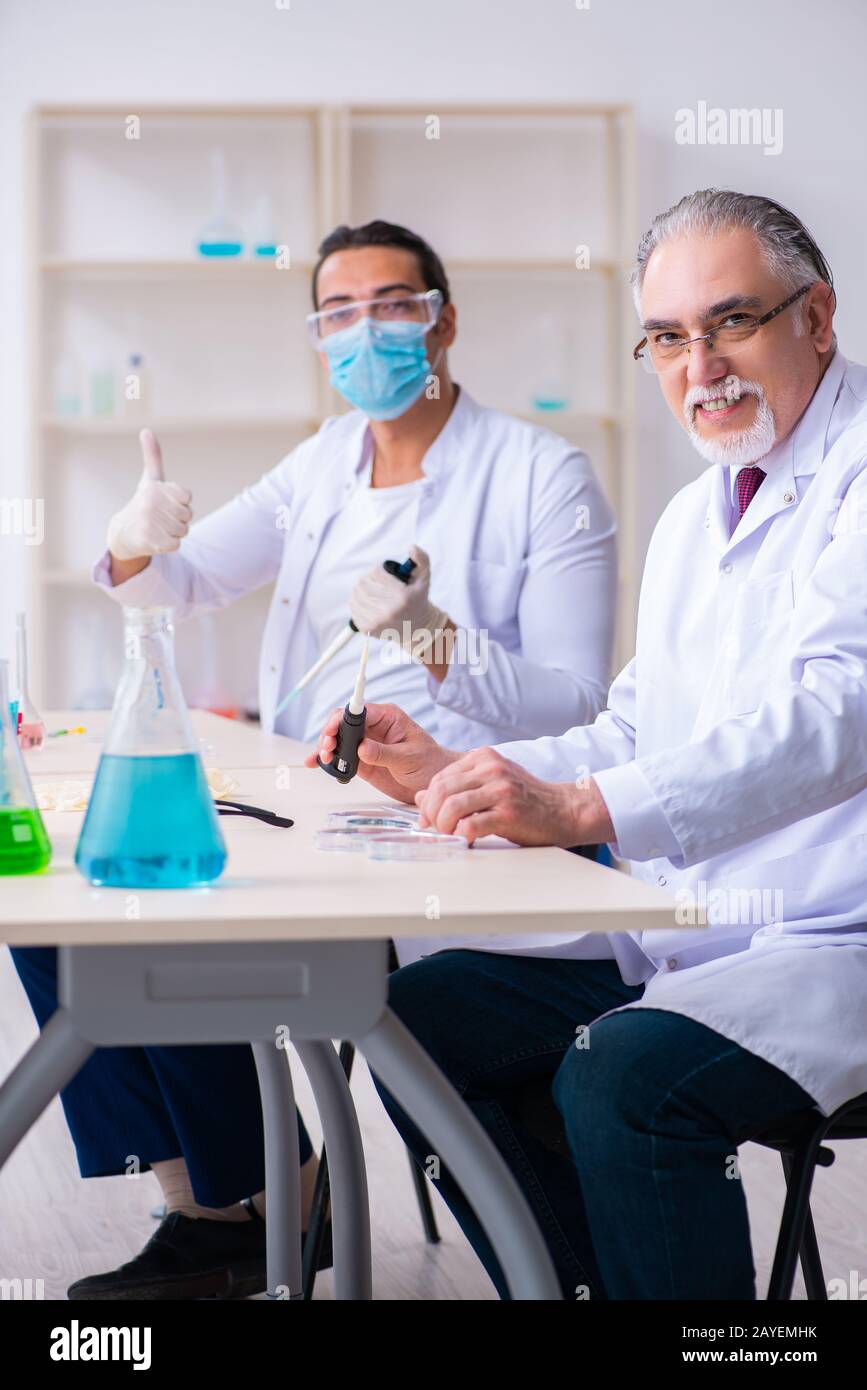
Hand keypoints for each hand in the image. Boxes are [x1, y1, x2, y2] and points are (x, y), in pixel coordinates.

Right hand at [107, 429, 192, 561]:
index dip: (181, 503)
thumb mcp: (149, 478)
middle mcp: (150, 503)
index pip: (187, 497)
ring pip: (183, 530)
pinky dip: (169, 544)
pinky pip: (176, 544)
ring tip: (159, 528)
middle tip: (162, 518)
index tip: (167, 502)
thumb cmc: (143, 502)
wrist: (123, 532)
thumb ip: (153, 456)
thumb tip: (146, 430)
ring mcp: (149, 522)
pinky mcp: (149, 540)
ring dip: (175, 533)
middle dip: (179, 520)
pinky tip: (156, 538)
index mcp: (155, 488)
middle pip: (187, 515)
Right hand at [304, 701, 459, 803]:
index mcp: (387, 717)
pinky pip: (341, 756)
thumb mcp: (409, 757)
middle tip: (328, 748)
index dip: (342, 718)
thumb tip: (362, 748)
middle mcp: (374, 727)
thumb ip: (384, 753)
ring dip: (326, 746)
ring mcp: (365, 744)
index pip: (360, 711)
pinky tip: (316, 763)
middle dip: (330, 733)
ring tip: (324, 759)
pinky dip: (328, 759)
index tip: (332, 729)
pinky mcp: (362, 760)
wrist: (434, 781)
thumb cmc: (429, 763)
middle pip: (343, 722)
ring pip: (338, 738)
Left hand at [349, 544, 452, 662]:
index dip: (379, 571)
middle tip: (378, 583)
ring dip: (363, 590)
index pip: (376, 573)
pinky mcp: (367, 628)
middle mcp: (389, 610)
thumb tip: (411, 547)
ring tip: (374, 592)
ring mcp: (376, 621)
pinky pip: (353, 606)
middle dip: (370, 579)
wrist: (416, 629)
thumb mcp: (424, 578)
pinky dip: (358, 602)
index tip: (386, 576)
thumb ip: (421, 559)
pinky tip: (370, 603)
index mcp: (402, 597)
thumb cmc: (418, 600)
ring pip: (356, 594)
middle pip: (363, 583)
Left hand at [415, 748, 615, 846]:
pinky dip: (461, 836)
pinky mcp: (509, 812)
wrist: (564, 809)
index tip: (427, 820)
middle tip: (435, 831)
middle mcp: (491, 768)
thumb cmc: (526, 800)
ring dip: (443, 827)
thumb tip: (420, 797)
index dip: (427, 802)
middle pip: (440, 790)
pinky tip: (466, 840)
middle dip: (431, 815)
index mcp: (483, 758)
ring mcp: (501, 789)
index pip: (439, 777)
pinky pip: (471, 825)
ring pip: (451, 806)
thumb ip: (457, 787)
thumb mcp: (489, 784)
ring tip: (450, 836)